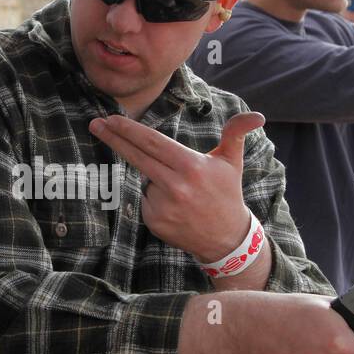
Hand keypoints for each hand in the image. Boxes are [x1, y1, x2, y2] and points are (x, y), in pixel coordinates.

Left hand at [89, 111, 264, 262]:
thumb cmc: (226, 193)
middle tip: (95, 124)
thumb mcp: (232, 161)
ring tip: (178, 193)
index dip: (129, 130)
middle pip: (137, 156)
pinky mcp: (155, 221)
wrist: (226, 238)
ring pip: (144, 181)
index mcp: (191, 166)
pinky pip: (145, 201)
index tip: (111, 119)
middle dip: (114, 138)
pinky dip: (153, 200)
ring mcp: (163, 206)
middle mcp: (175, 185)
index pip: (152, 142)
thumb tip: (258, 115)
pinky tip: (173, 208)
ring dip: (152, 179)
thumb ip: (236, 133)